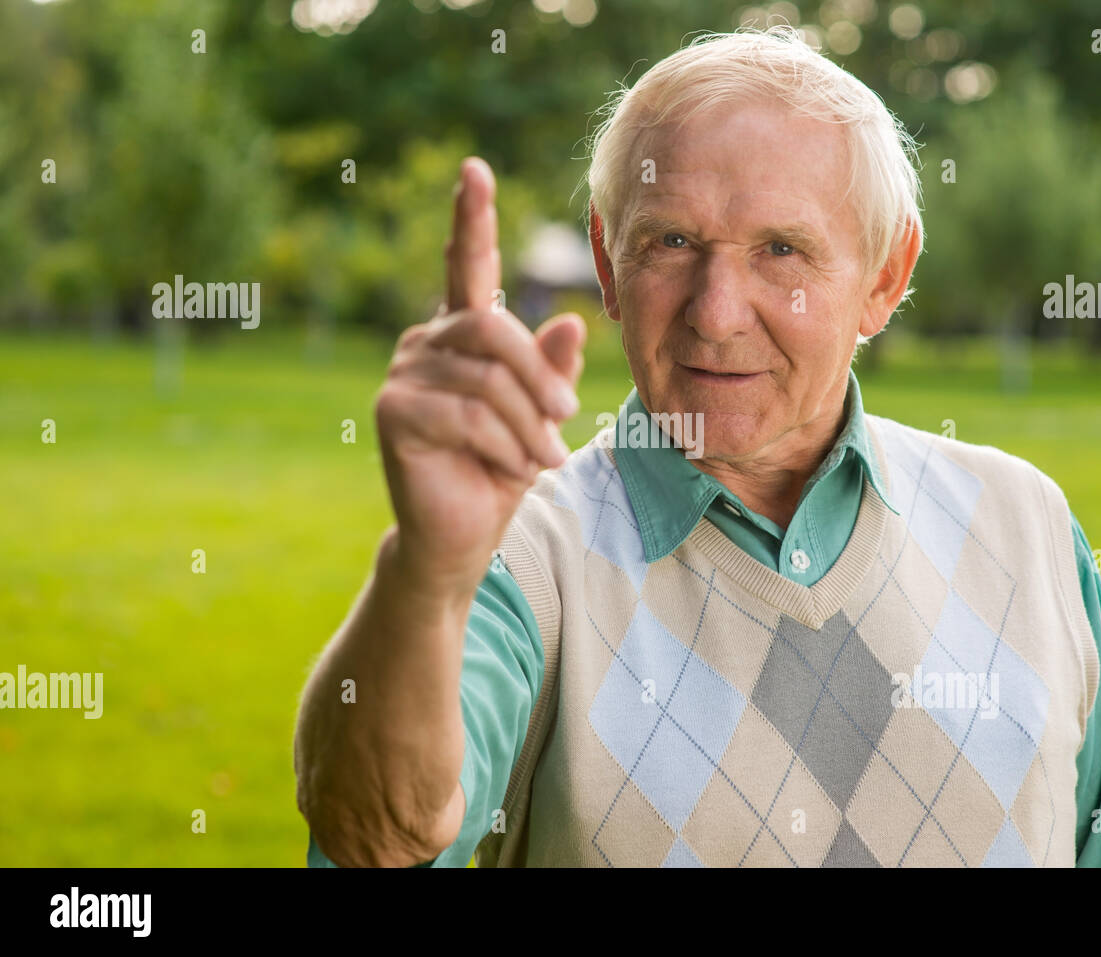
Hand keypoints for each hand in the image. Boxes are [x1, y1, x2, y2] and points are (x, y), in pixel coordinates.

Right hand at [375, 156, 585, 596]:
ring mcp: (404, 374)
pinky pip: (471, 415)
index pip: (464, 266)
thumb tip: (571, 321)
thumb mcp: (541, 415)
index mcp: (462, 335)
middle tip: (567, 419)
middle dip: (539, 377)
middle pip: (492, 327)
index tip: (475, 169)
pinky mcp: (395, 412)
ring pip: (488, 378)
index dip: (470, 218)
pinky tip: (513, 468)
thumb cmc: (503, 467)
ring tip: (542, 458)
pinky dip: (507, 445)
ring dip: (528, 424)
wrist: (461, 536)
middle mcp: (426, 343)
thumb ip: (553, 369)